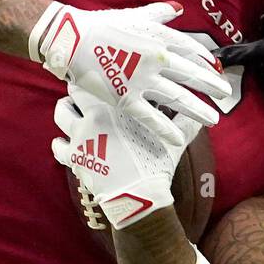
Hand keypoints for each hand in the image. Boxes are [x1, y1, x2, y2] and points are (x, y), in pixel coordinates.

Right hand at [32, 1, 229, 144]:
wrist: (72, 40)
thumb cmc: (101, 25)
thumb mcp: (134, 16)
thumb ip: (158, 14)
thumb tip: (177, 8)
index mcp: (159, 38)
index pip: (192, 50)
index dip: (206, 61)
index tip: (216, 68)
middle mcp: (157, 60)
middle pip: (192, 75)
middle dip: (212, 86)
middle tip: (226, 95)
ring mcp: (143, 80)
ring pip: (178, 98)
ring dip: (199, 110)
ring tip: (214, 119)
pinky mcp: (126, 98)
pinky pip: (151, 117)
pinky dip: (166, 128)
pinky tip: (178, 139)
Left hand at [51, 83, 199, 228]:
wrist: (138, 195)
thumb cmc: (155, 164)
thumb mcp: (173, 142)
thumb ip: (186, 125)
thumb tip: (204, 120)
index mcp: (118, 105)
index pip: (101, 78)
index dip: (98, 72)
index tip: (98, 69)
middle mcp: (94, 115)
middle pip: (76, 90)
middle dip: (77, 86)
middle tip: (81, 85)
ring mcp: (80, 135)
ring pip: (61, 113)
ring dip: (65, 110)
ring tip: (68, 110)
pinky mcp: (74, 156)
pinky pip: (59, 146)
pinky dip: (61, 144)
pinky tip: (63, 143)